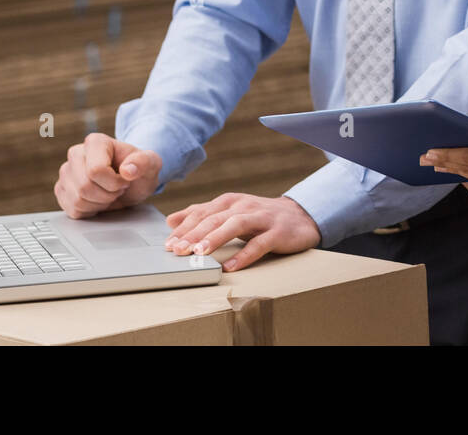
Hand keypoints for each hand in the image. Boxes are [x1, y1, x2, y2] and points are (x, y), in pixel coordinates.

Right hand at [54, 132, 162, 217]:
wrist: (131, 181)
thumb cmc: (138, 169)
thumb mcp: (151, 164)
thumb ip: (144, 162)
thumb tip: (128, 170)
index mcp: (95, 142)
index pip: (96, 170)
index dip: (114, 182)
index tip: (124, 179)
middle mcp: (76, 154)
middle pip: (84, 186)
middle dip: (108, 194)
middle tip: (118, 189)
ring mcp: (66, 172)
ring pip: (77, 200)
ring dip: (99, 203)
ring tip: (108, 193)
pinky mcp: (62, 190)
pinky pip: (71, 210)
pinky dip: (89, 211)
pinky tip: (98, 200)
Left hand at [164, 193, 321, 271]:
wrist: (299, 216)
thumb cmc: (259, 217)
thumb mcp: (229, 212)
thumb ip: (201, 215)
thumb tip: (170, 220)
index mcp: (229, 202)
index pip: (202, 212)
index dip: (184, 228)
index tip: (168, 244)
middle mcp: (243, 206)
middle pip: (215, 218)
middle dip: (194, 234)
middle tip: (177, 250)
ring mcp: (261, 218)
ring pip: (235, 226)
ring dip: (215, 238)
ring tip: (200, 253)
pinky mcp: (277, 232)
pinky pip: (259, 244)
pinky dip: (244, 255)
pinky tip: (231, 266)